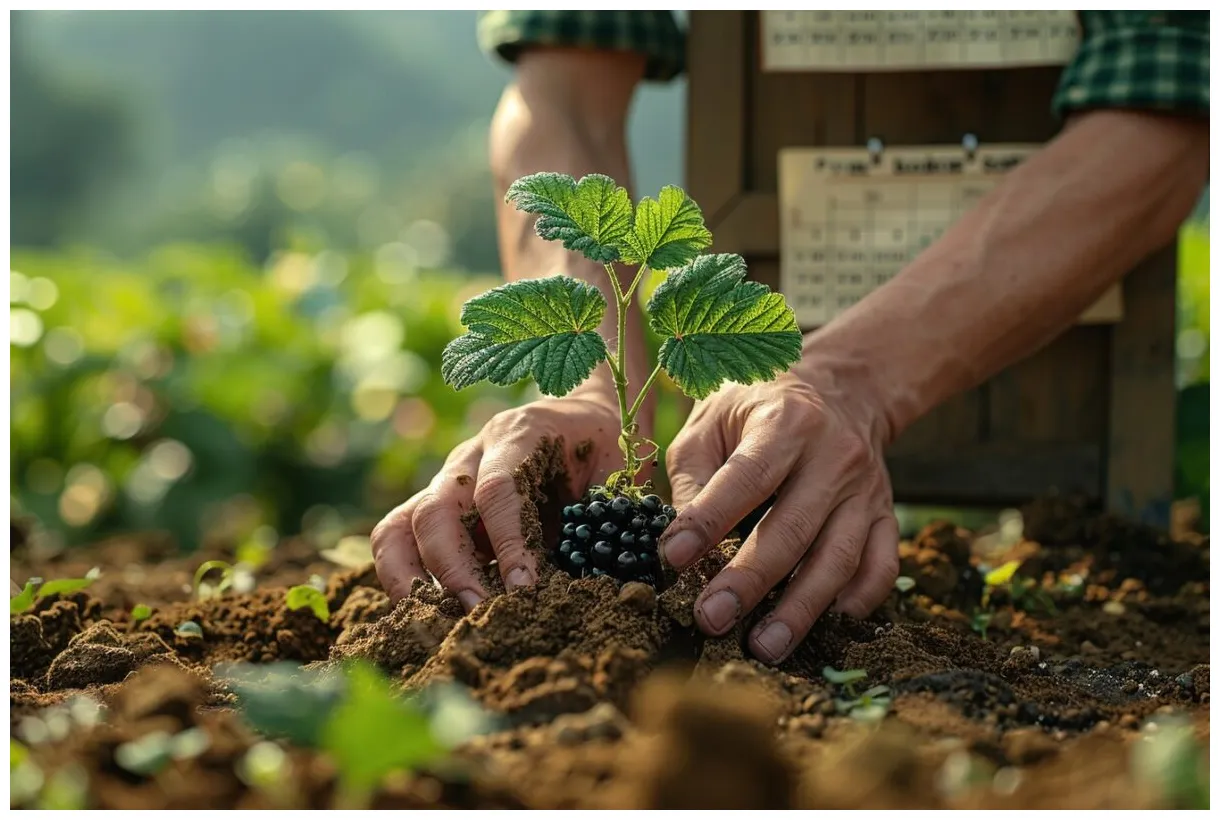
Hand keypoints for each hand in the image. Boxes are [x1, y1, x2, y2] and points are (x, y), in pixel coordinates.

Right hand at [371, 383, 627, 610]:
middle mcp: (472, 454)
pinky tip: (420, 611)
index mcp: (519, 434)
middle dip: (455, 568)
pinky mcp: (435, 503)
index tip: (523, 589)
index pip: (497, 489)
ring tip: (435, 620)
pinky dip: (399, 574)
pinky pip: (396, 534)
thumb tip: (616, 574)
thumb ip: (613, 512)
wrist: (586, 414)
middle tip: (480, 613)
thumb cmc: (606, 447)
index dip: (507, 542)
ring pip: (402, 522)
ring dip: (413, 576)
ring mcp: (447, 478)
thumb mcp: (620, 470)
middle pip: (438, 508)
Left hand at [658, 370, 898, 664]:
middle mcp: (834, 457)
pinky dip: (857, 601)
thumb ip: (694, 475)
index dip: (709, 520)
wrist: (840, 388)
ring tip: (764, 646)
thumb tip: (678, 544)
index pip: (746, 478)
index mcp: (786, 423)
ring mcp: (866, 490)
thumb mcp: (715, 417)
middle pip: (793, 529)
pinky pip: (880, 566)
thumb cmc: (760, 407)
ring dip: (801, 609)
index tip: (673, 560)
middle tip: (711, 620)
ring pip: (839, 558)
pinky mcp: (886, 515)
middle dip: (750, 581)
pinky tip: (826, 627)